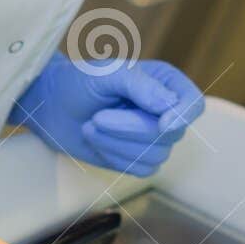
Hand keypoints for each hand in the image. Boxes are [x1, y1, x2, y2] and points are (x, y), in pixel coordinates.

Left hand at [8, 54, 203, 175]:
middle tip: (96, 117)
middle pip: (170, 134)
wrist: (51, 107)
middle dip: (129, 129)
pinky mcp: (138, 158)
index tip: (162, 124)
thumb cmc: (78, 82)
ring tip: (92, 125)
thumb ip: (139, 85)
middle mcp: (165, 111)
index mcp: (165, 83)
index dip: (183, 116)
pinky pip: (140, 169)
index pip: (193, 104)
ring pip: (154, 155)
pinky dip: (115, 156)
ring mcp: (153, 137)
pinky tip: (97, 140)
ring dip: (117, 143)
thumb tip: (168, 107)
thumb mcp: (106, 74)